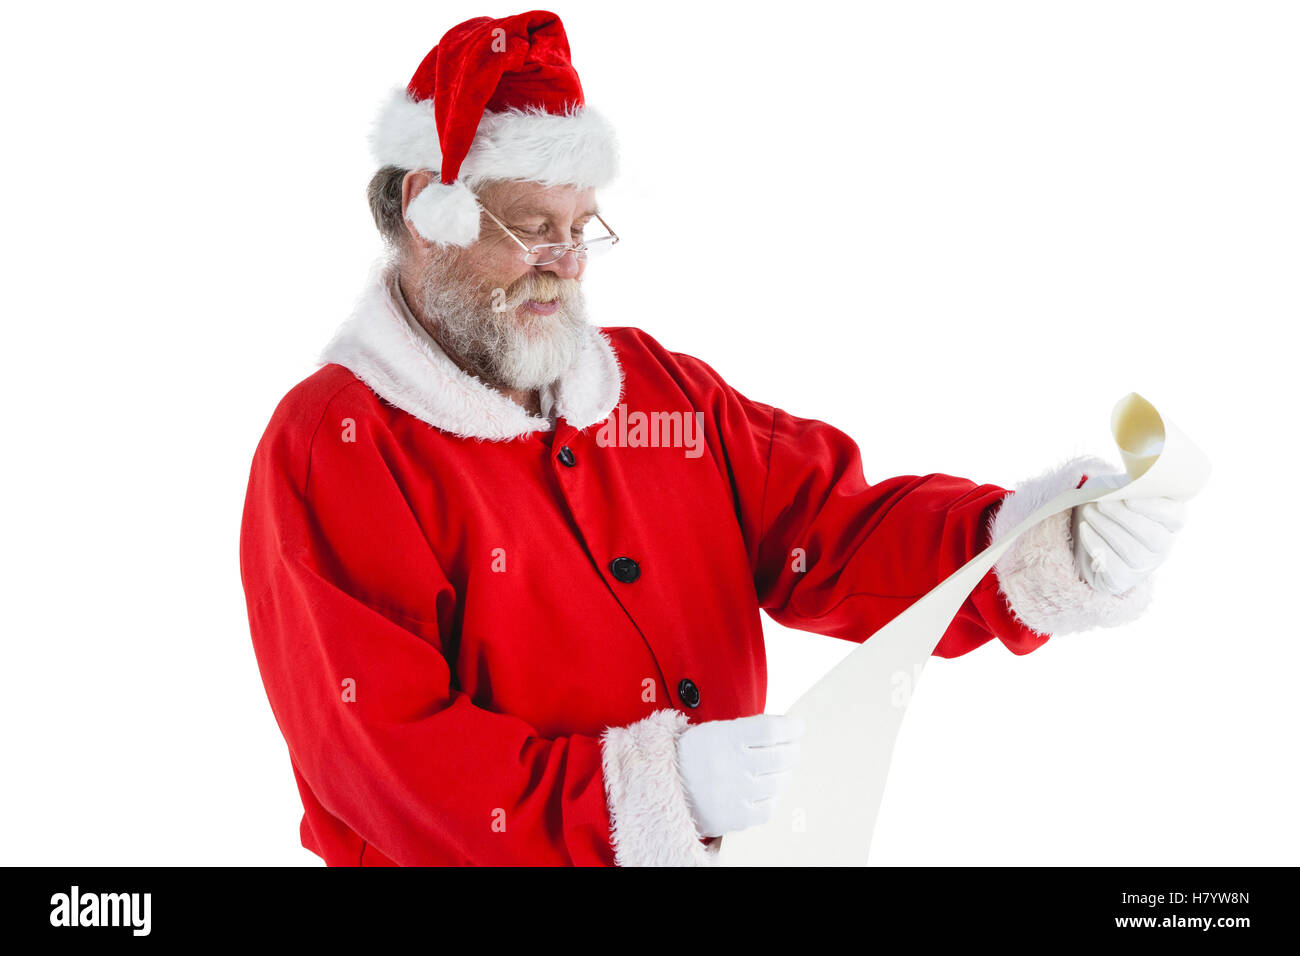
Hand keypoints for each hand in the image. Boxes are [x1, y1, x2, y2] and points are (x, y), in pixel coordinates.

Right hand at [676, 714, 803, 838]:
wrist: (661, 786)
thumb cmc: (693, 755)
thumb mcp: (715, 731)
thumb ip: (749, 730)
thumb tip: (788, 730)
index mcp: (727, 736)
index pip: (773, 729)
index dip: (792, 727)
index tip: (798, 726)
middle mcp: (734, 764)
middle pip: (782, 756)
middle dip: (794, 750)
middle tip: (794, 747)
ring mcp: (736, 792)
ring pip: (779, 782)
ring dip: (784, 774)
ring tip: (778, 769)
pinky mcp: (736, 817)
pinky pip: (769, 808)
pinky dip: (773, 797)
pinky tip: (766, 790)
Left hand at [1071, 474, 1186, 595]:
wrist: (1093, 541)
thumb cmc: (1111, 510)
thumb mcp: (1120, 493)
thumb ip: (1122, 484)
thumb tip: (1102, 478)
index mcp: (1169, 521)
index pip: (1175, 517)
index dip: (1154, 508)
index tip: (1130, 497)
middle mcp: (1162, 545)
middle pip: (1153, 536)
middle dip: (1124, 517)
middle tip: (1100, 502)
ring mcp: (1144, 565)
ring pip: (1133, 551)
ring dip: (1108, 529)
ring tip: (1088, 512)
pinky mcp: (1123, 579)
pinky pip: (1114, 568)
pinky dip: (1097, 545)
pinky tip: (1084, 530)